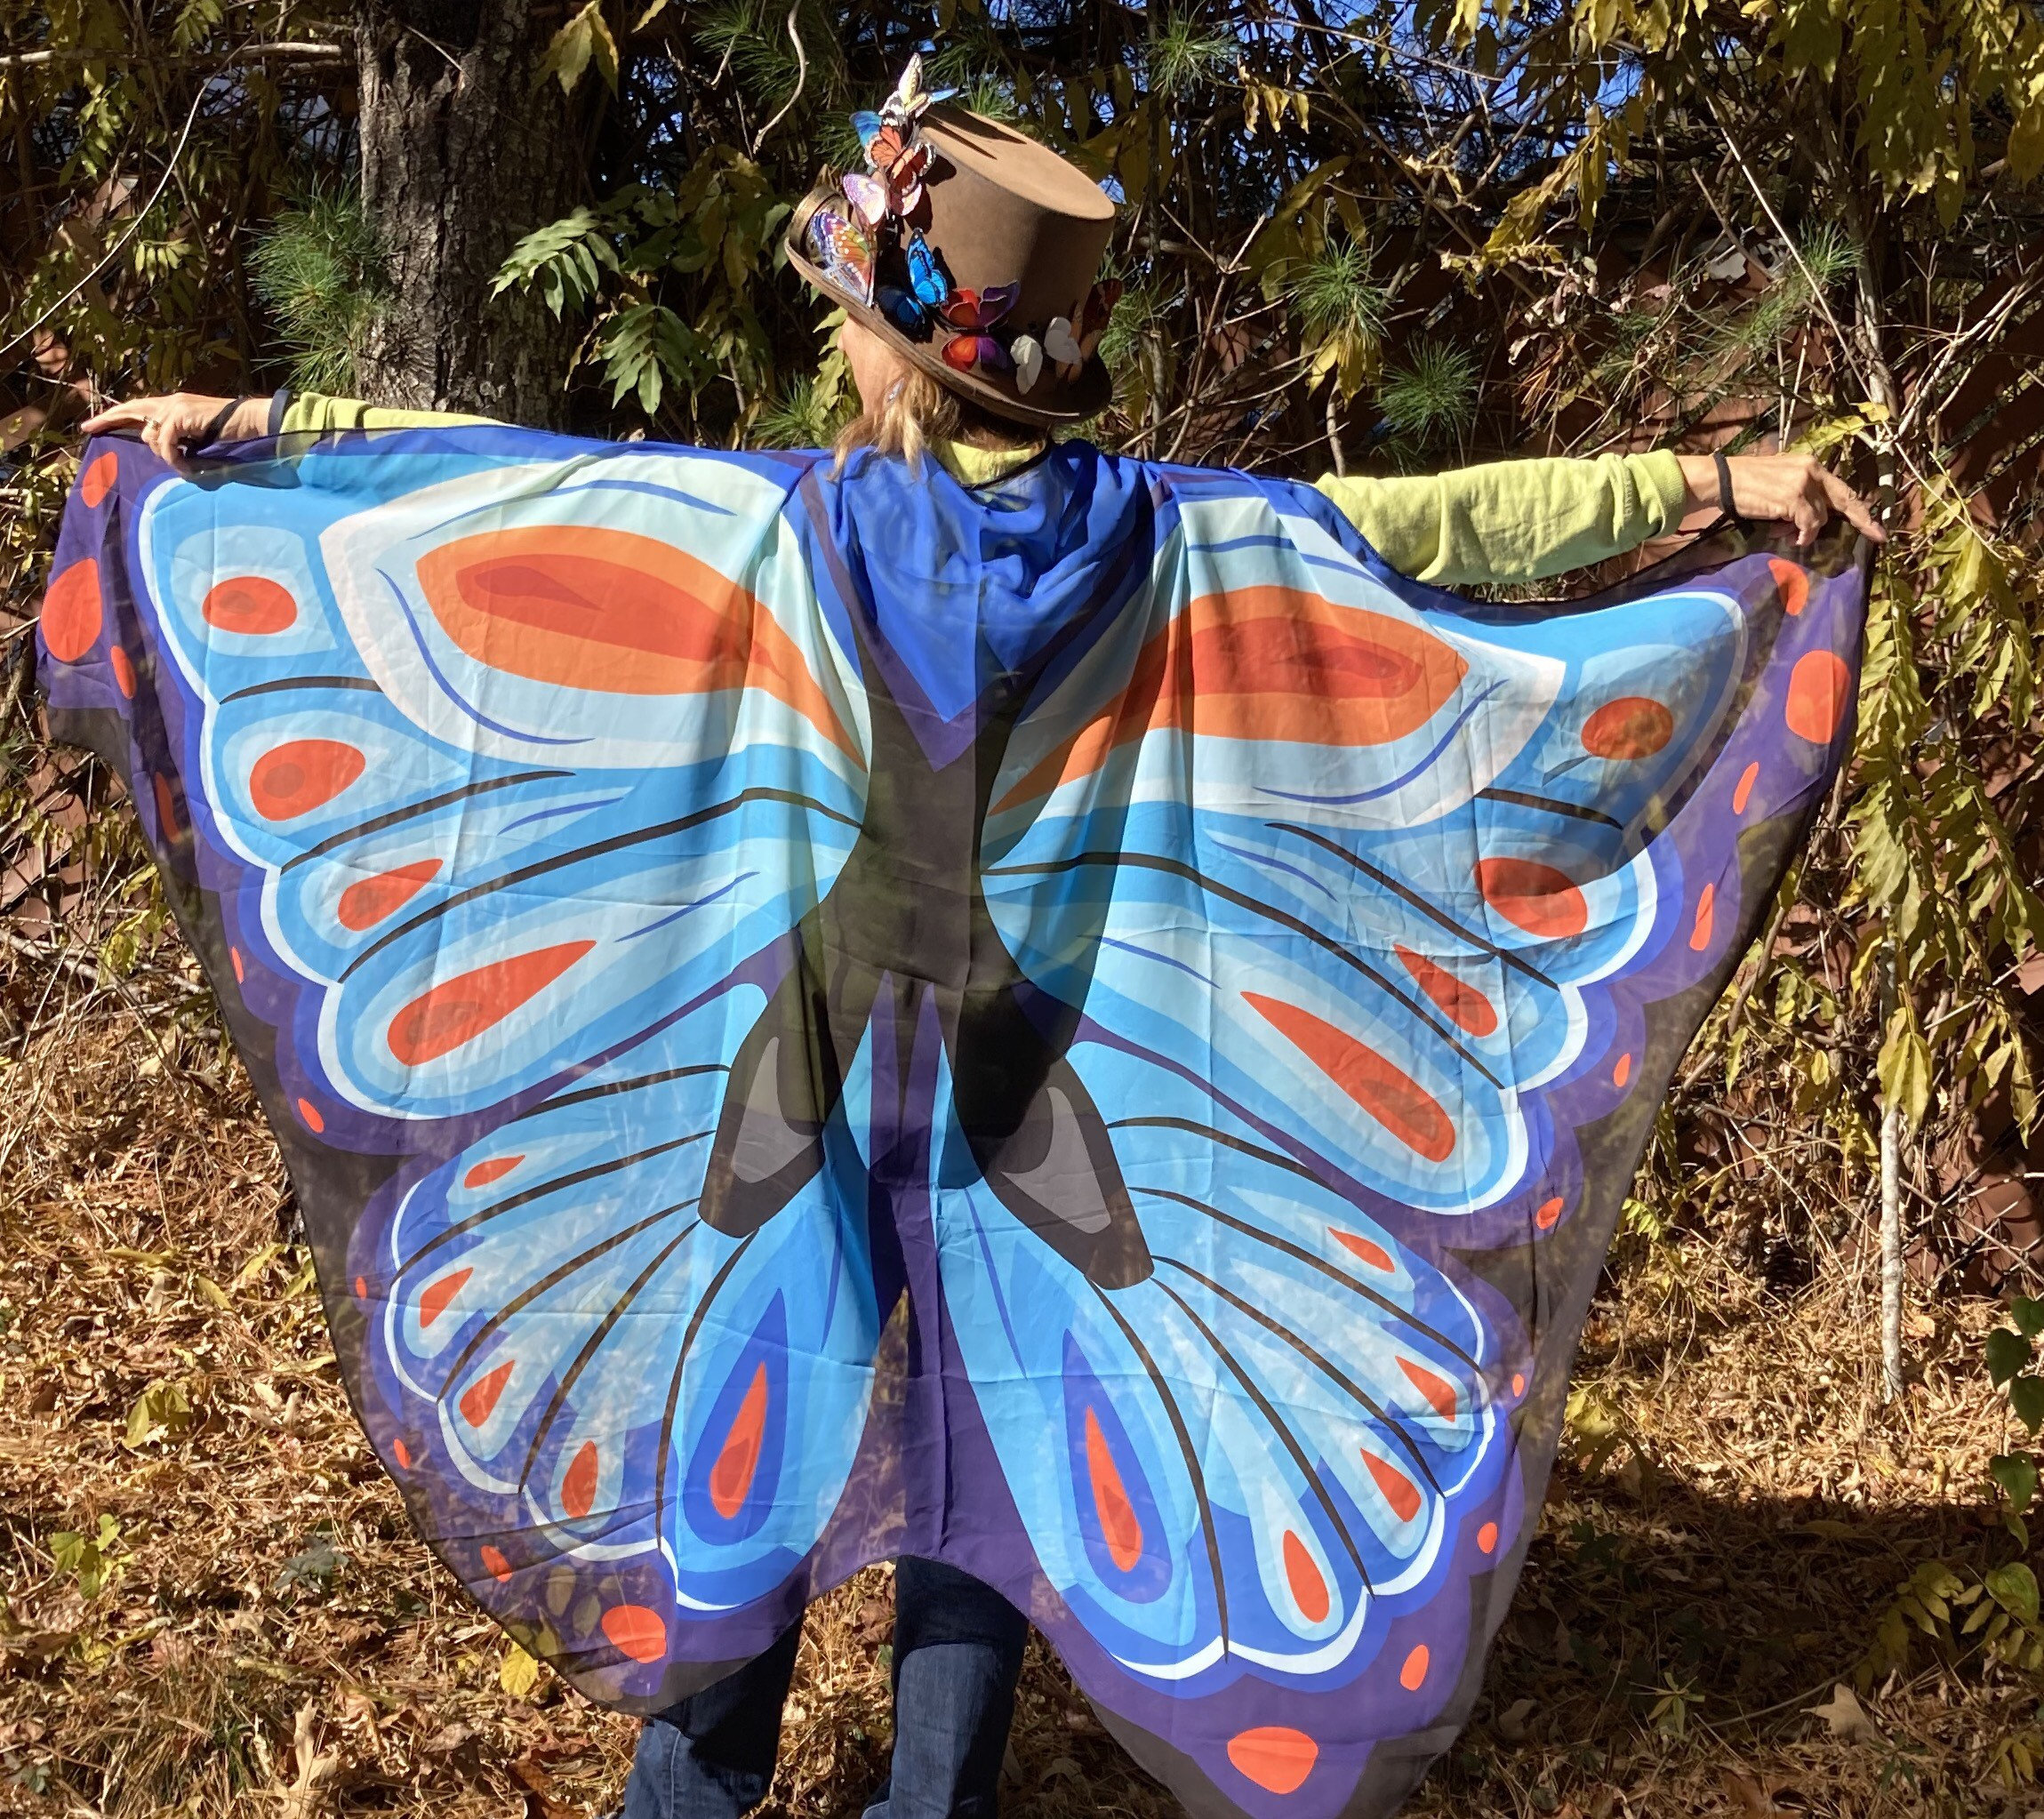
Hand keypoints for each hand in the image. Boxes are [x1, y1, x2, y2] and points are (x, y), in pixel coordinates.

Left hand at [79, 392, 269, 469]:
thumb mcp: (198, 435)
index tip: (93, 424)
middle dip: (108, 419)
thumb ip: (178, 437)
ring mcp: (174, 407)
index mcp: (173, 405)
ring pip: (150, 435)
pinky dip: (173, 459)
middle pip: (131, 410)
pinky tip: (185, 468)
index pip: (137, 408)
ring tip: (183, 464)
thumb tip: (159, 449)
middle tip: (88, 427)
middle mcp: (170, 402)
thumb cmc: (231, 431)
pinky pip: (165, 444)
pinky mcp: (180, 416)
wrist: (251, 421)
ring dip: (164, 455)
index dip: (115, 415)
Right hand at [1677, 451, 1885, 546]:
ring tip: (1789, 534)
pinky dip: (1803, 535)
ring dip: (1808, 530)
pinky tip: (1792, 538)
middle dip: (1862, 520)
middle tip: (1878, 536)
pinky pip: (1808, 525)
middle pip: (1844, 500)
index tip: (1874, 525)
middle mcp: (1812, 471)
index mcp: (1811, 464)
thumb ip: (1802, 494)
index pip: (1841, 489)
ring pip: (1820, 517)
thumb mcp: (1781, 482)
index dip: (1859, 508)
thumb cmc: (1746, 484)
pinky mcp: (1794, 498)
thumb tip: (1815, 521)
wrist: (1723, 480)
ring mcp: (1804, 484)